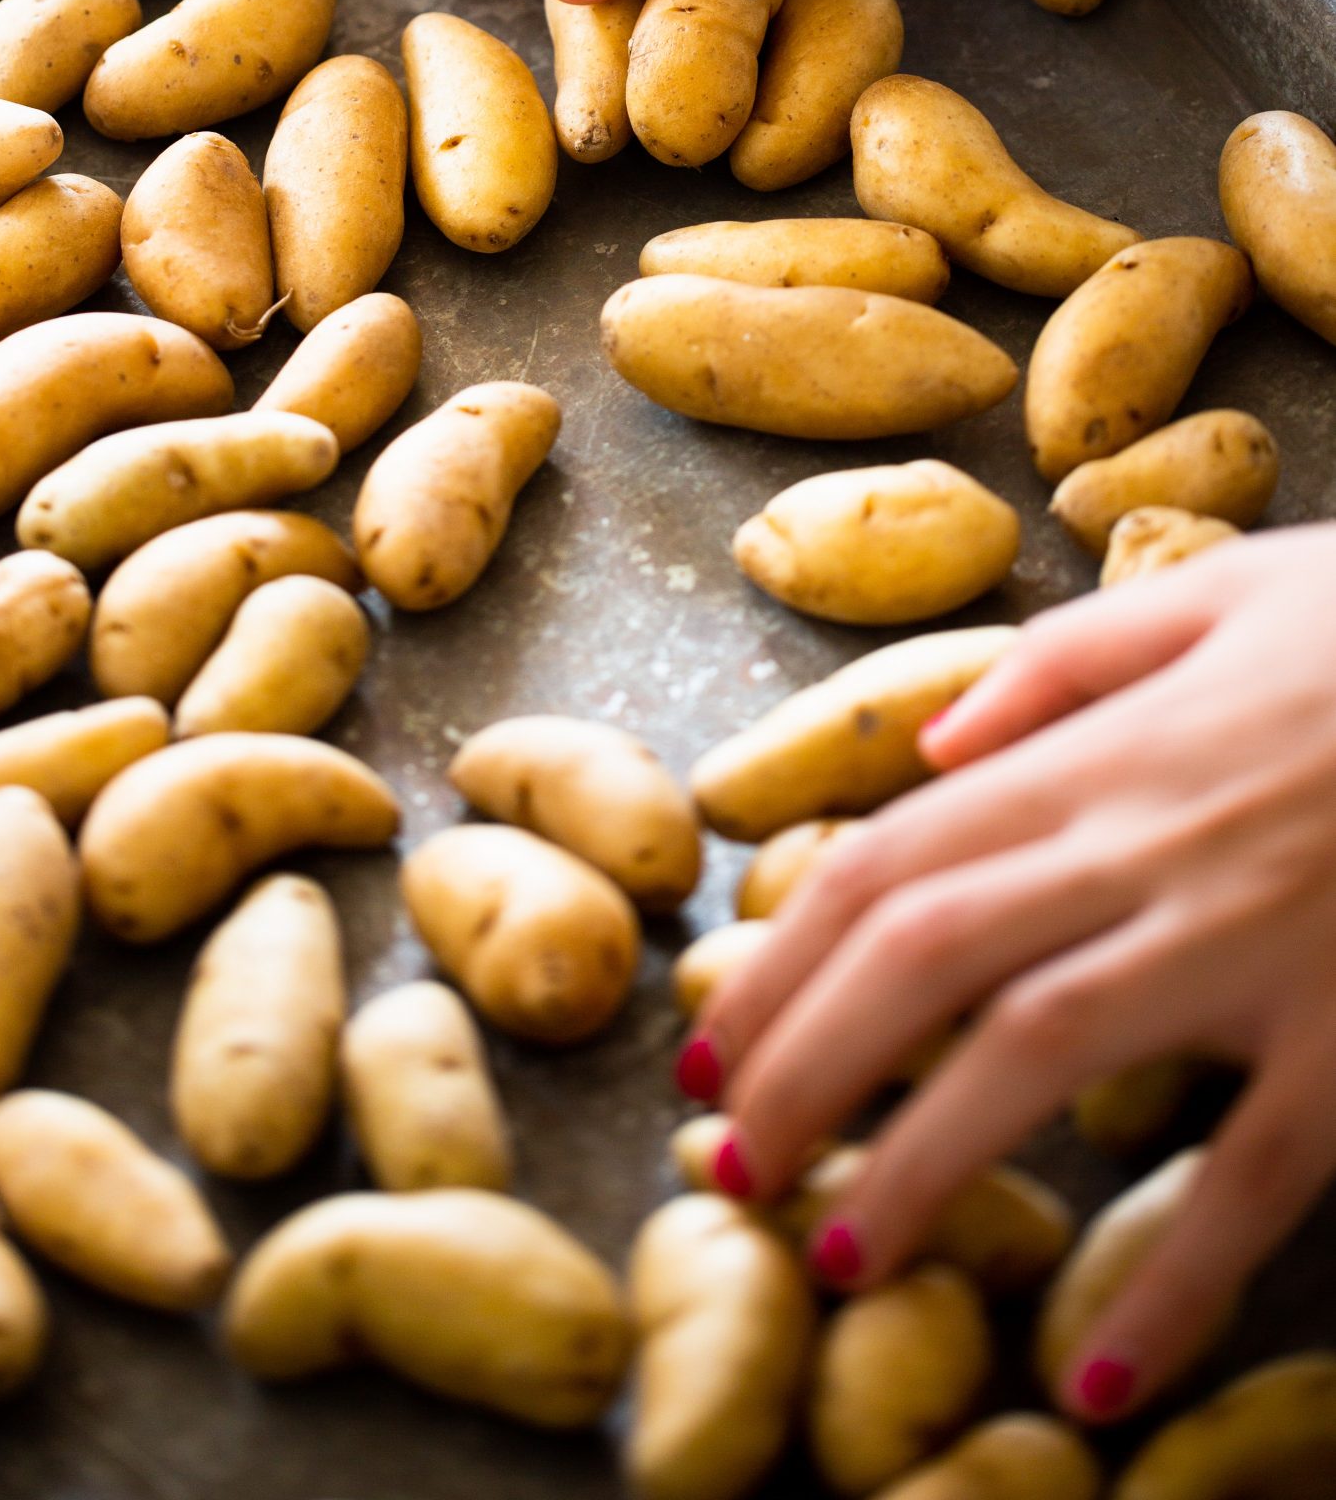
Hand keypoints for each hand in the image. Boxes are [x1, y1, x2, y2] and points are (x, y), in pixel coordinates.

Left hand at [686, 527, 1335, 1425]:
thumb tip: (932, 745)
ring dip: (922, 1161)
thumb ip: (1068, 662)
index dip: (785, 960)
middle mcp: (1151, 847)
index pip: (893, 858)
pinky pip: (1251, 1173)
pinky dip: (1177, 1275)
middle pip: (925, 957)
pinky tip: (1106, 1372)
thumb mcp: (1227, 591)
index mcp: (1107, 752)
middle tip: (728, 1163)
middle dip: (806, 1066)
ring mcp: (1250, 947)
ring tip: (841, 1252)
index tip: (712, 1043)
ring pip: (1039, 1051)